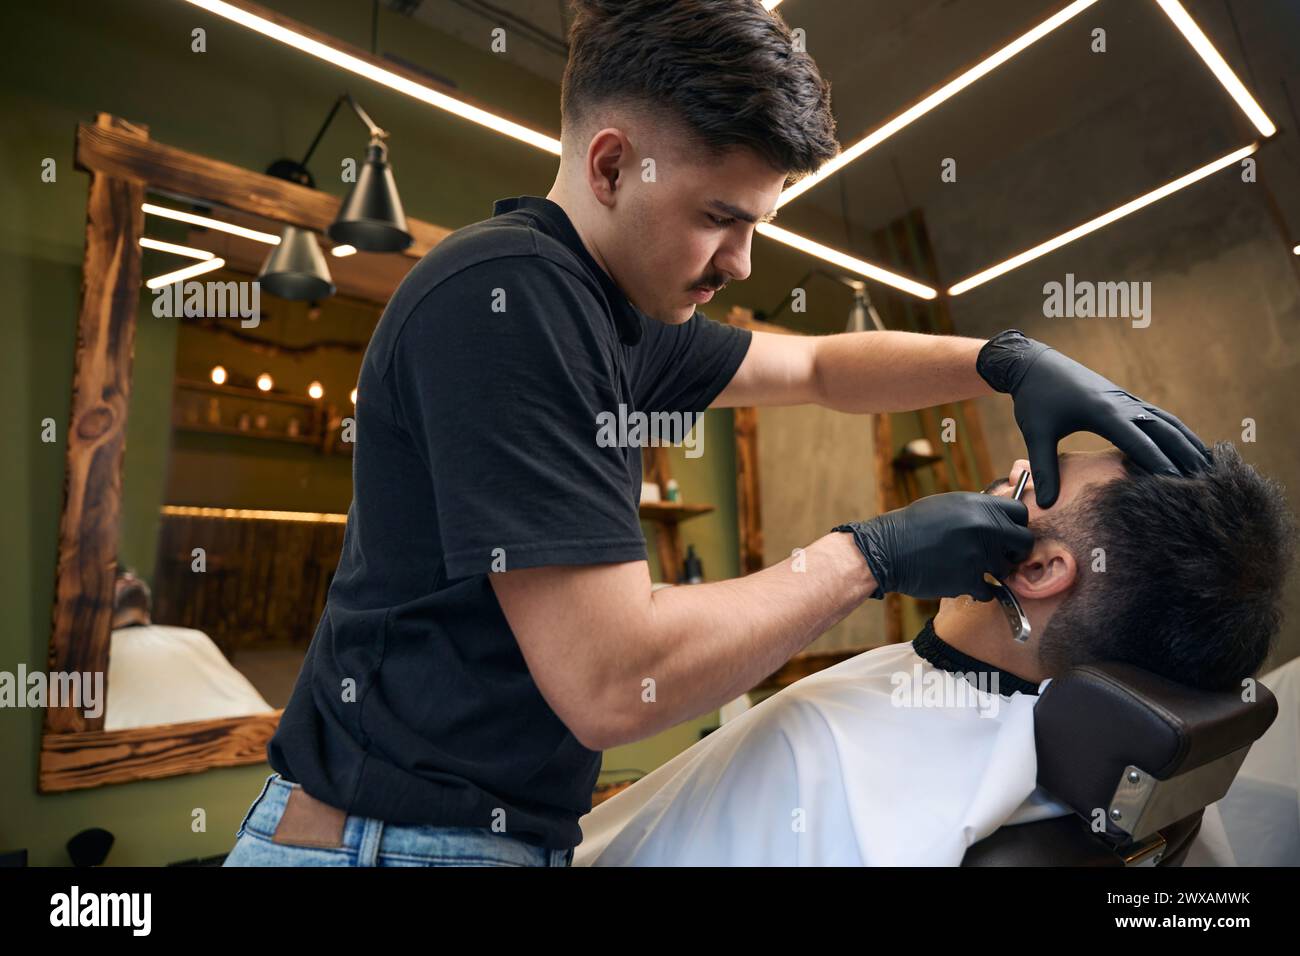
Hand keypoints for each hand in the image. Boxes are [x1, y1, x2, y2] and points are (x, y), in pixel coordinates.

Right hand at [834, 493, 1033, 600]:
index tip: (1008, 534)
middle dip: (1015, 551)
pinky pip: (990, 591)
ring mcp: (979, 555)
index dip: (1016, 525)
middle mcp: (984, 528)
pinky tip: (964, 584)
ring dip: (993, 572)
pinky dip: (979, 591)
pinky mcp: (969, 580)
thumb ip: (977, 510)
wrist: (886, 550)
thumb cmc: (912, 526)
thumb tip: (999, 517)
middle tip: (1001, 556)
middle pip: (1023, 542)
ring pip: (1006, 569)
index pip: (1020, 513)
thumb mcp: (948, 505)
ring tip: (972, 569)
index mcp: (979, 505)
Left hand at [977, 330, 1211, 507]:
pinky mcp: (1125, 399)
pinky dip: (1178, 431)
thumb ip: (1043, 468)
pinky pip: (1160, 416)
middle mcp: (1122, 404)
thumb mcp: (1036, 434)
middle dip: (1186, 455)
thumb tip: (1046, 505)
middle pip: (1164, 431)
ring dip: (1189, 442)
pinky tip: (1190, 445)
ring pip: (1168, 422)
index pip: (1139, 442)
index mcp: (1103, 413)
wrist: (1035, 364)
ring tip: (1210, 466)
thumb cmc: (1034, 399)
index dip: (1160, 464)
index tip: (1179, 485)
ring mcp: (1127, 400)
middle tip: (1208, 481)